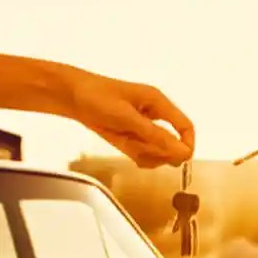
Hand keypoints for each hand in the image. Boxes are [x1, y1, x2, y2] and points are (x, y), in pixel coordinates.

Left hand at [65, 70, 194, 167]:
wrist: (71, 96)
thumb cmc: (98, 98)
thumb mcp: (127, 117)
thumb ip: (155, 136)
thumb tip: (181, 151)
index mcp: (158, 103)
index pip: (185, 127)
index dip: (186, 145)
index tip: (180, 160)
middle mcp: (153, 115)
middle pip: (172, 143)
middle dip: (162, 153)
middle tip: (143, 153)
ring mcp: (142, 127)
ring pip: (157, 151)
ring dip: (148, 156)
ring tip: (129, 146)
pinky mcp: (130, 135)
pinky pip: (143, 152)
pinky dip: (138, 156)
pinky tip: (126, 149)